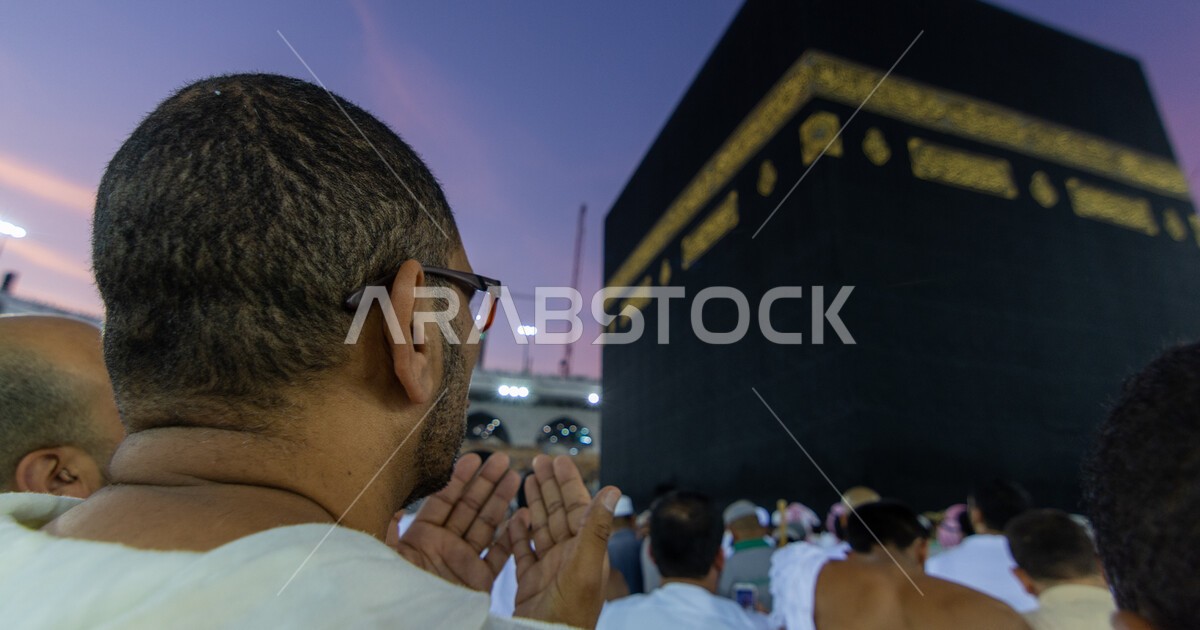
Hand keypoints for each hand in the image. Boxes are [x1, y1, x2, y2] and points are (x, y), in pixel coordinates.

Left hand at [392, 452, 519, 591]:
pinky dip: (511, 536)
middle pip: (469, 507)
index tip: (473, 457)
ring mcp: (464, 562)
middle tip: (501, 459)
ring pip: (487, 524)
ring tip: (515, 475)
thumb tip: (388, 499)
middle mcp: (445, 546)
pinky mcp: (480, 581)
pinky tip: (521, 516)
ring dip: (501, 499)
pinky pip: (499, 555)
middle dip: (486, 482)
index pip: (444, 501)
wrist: (409, 623)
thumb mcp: (385, 555)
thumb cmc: (392, 589)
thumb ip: (390, 527)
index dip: (459, 479)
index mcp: (422, 538)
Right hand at [509, 454, 619, 628]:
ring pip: (540, 529)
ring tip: (526, 480)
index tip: (559, 460)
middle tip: (539, 461)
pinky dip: (518, 534)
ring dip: (535, 504)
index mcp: (585, 551)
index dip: (569, 483)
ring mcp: (548, 569)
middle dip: (549, 486)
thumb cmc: (570, 614)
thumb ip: (597, 528)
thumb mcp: (585, 567)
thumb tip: (614, 490)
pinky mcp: (529, 583)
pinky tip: (514, 517)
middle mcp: (568, 557)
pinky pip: (523, 552)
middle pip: (558, 513)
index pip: (577, 507)